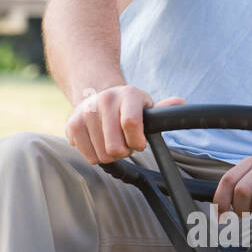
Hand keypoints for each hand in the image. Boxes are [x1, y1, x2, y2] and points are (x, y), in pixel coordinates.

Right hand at [65, 84, 185, 163]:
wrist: (95, 95)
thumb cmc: (126, 107)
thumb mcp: (145, 106)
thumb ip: (163, 109)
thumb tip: (180, 102)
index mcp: (128, 94)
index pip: (131, 123)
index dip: (137, 141)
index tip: (139, 143)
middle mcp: (105, 99)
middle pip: (115, 147)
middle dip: (124, 151)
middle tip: (123, 142)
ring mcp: (86, 112)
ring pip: (103, 155)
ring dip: (110, 154)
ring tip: (111, 140)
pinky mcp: (72, 125)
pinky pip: (89, 157)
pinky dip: (96, 156)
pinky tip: (98, 142)